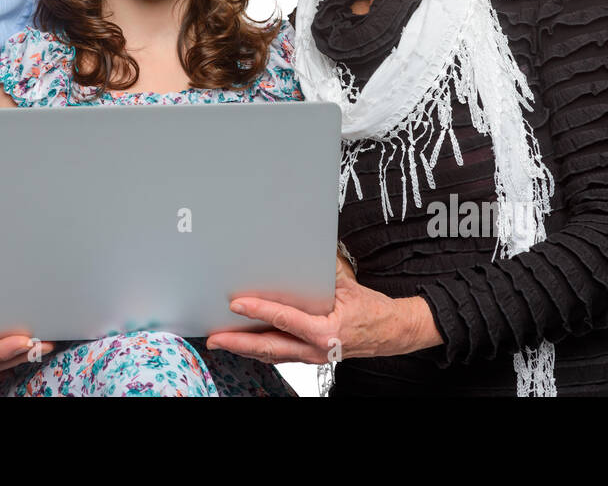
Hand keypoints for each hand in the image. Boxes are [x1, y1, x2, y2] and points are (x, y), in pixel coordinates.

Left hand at [205, 255, 441, 365]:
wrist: (393, 332)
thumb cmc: (372, 310)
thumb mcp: (348, 286)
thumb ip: (323, 271)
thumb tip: (304, 251)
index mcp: (326, 330)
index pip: (284, 319)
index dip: (258, 311)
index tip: (236, 304)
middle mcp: (316, 348)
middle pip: (270, 346)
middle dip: (239, 343)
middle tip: (215, 338)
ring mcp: (313, 356)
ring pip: (273, 354)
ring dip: (245, 349)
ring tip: (221, 341)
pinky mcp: (312, 357)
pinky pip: (282, 354)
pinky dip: (261, 349)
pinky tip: (245, 344)